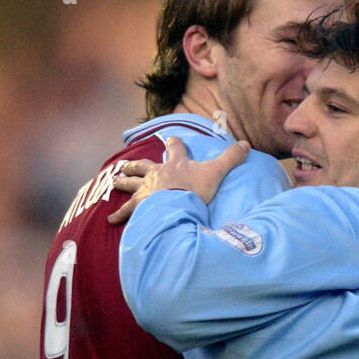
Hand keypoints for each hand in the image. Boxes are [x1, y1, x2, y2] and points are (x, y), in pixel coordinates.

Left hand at [107, 135, 249, 225]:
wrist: (177, 202)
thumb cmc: (195, 188)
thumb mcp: (216, 171)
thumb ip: (230, 159)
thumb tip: (247, 145)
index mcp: (176, 164)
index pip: (174, 148)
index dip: (174, 143)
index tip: (170, 139)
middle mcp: (157, 173)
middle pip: (143, 165)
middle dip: (136, 164)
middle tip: (126, 163)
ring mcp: (147, 189)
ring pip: (130, 183)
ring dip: (122, 182)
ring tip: (115, 181)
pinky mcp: (140, 205)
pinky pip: (127, 210)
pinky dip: (119, 214)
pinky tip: (110, 219)